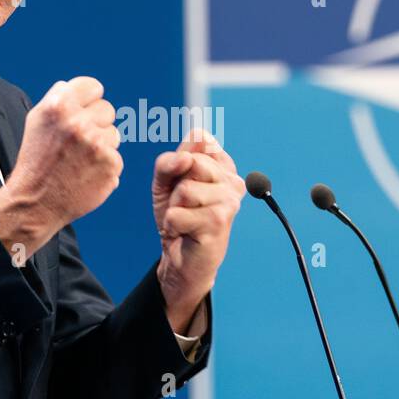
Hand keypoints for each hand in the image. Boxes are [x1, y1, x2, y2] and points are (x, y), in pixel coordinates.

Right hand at [0, 77, 120, 257]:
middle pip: (108, 109)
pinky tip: (86, 173)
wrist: (35, 202)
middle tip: (78, 142)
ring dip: (102, 145)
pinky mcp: (110, 165)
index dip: (89, 100)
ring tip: (80, 159)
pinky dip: (105, 166)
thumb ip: (61, 98)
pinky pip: (116, 157)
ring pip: (114, 134)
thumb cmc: (36, 161)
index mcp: (59, 106)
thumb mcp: (37, 120)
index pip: (93, 87)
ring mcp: (96, 144)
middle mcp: (78, 122)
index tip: (83, 112)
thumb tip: (84, 88)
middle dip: (96, 123)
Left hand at [152, 128, 244, 332]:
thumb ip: (168, 161)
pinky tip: (186, 233)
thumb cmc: (178, 218)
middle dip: (176, 186)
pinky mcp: (218, 222)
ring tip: (186, 219)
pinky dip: (173, 225)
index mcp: (224, 165)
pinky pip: (177, 214)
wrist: (181, 259)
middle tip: (184, 205)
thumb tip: (185, 159)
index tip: (183, 181)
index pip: (198, 139)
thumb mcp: (165, 183)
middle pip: (191, 162)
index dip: (179, 160)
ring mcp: (229, 201)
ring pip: (185, 189)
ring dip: (175, 208)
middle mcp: (233, 181)